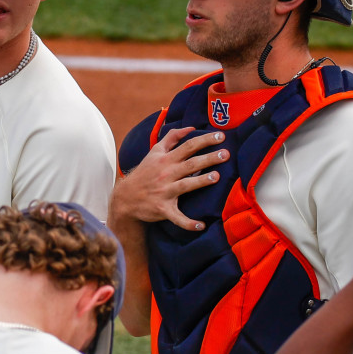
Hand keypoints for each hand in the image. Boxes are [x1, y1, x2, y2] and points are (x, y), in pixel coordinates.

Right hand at [112, 127, 228, 230]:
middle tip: (226, 154)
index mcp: (166, 159)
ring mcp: (165, 192)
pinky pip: (177, 217)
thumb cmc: (145, 173)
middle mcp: (166, 174)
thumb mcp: (155, 152)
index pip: (188, 146)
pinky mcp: (164, 209)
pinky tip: (201, 225)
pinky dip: (188, 223)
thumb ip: (172, 137)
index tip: (221, 136)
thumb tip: (190, 127)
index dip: (205, 140)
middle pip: (191, 164)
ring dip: (201, 181)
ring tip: (217, 177)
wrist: (126, 197)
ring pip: (185, 185)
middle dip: (209, 158)